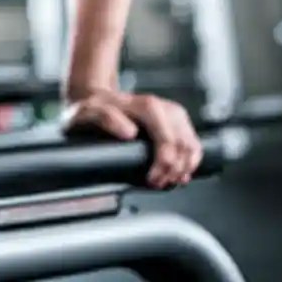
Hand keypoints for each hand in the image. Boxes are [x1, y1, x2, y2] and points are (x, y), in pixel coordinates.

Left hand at [62, 89, 202, 188]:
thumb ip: (106, 118)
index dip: (164, 164)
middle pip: (183, 145)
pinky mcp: (177, 121)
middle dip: (174, 170)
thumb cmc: (92, 108)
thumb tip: (129, 133)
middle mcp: (164, 107)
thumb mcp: (88, 111)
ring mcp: (173, 113)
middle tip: (157, 184)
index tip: (152, 179)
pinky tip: (179, 173)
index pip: (168, 140)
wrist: (97, 98)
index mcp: (147, 106)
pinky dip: (189, 161)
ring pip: (192, 145)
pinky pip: (192, 144)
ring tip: (166, 181)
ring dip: (184, 168)